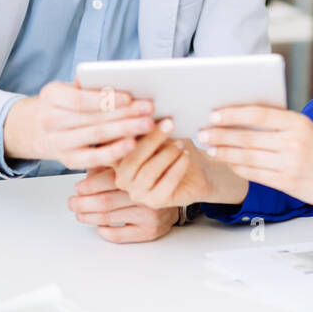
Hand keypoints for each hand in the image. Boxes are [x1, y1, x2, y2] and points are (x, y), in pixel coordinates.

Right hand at [3, 81, 154, 169]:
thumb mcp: (67, 89)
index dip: (105, 100)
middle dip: (125, 114)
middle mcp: (50, 120)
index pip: (79, 99)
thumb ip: (89, 85)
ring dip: (125, 130)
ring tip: (148, 125)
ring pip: (96, 136)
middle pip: (93, 118)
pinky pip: (94, 158)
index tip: (129, 97)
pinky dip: (114, 151)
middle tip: (149, 109)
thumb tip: (120, 78)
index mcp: (51, 96)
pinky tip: (132, 145)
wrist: (34, 129)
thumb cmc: (61, 105)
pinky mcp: (68, 160)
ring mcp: (58, 143)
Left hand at [69, 165, 179, 242]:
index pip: (107, 181)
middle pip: (104, 202)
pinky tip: (99, 226)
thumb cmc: (152, 174)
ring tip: (79, 213)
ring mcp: (149, 215)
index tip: (77, 188)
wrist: (181, 190)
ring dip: (88, 217)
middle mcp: (145, 195)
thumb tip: (88, 160)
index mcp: (140, 173)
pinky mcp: (151, 231)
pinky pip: (120, 236)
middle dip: (82, 203)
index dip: (88, 186)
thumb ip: (113, 160)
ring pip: (108, 219)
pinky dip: (105, 232)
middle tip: (72, 203)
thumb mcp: (136, 159)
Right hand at [111, 119, 248, 208]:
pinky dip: (177, 167)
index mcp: (117, 158)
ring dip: (168, 154)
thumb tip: (142, 109)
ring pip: (149, 171)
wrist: (199, 171)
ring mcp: (137, 193)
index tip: (140, 112)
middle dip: (152, 139)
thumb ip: (147, 126)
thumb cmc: (175, 148)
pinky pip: (166, 183)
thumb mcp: (160, 132)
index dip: (124, 131)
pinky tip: (186, 156)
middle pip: (131, 159)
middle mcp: (122, 178)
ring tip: (180, 143)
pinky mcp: (155, 202)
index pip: (113, 146)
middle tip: (168, 124)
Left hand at [197, 105, 312, 210]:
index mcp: (298, 122)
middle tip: (203, 133)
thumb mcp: (305, 129)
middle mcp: (294, 142)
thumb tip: (241, 118)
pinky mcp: (288, 183)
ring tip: (211, 148)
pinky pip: (255, 174)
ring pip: (247, 156)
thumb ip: (278, 124)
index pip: (258, 113)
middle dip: (220, 135)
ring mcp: (291, 164)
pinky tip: (229, 163)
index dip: (232, 114)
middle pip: (248, 136)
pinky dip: (238, 167)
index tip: (214, 114)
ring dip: (224, 153)